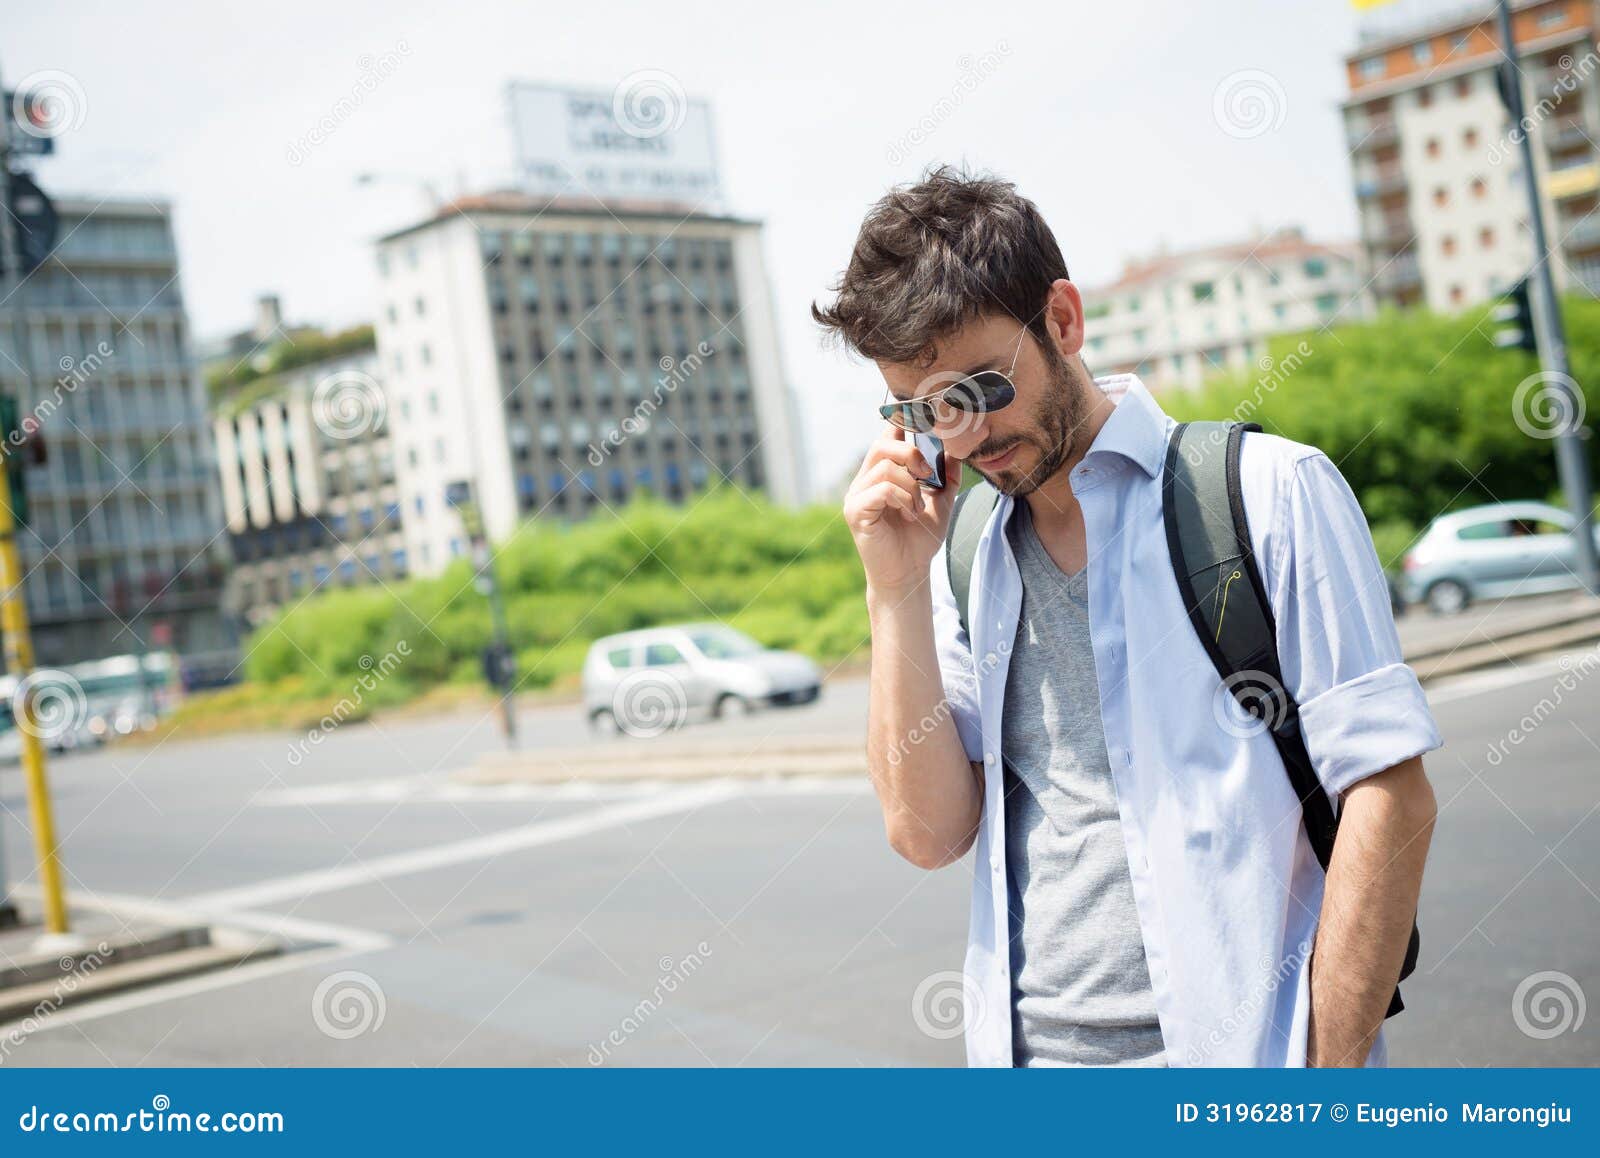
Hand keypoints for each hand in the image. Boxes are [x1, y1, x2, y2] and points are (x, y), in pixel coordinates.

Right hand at [843, 425, 962, 596]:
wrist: (910, 573)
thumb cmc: (920, 539)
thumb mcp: (941, 502)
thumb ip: (947, 475)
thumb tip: (955, 448)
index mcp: (882, 473)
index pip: (886, 435)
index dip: (903, 423)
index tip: (925, 423)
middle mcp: (864, 480)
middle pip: (882, 444)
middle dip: (911, 454)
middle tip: (927, 475)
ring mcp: (856, 495)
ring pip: (884, 467)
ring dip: (911, 485)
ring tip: (917, 507)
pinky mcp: (855, 512)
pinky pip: (881, 490)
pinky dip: (902, 499)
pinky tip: (910, 515)